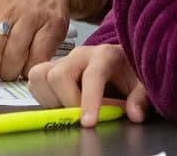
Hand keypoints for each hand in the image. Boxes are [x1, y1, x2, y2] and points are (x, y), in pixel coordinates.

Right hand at [28, 44, 148, 126]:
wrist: (120, 62)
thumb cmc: (129, 72)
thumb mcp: (142, 84)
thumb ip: (139, 99)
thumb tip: (134, 115)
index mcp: (103, 55)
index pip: (91, 76)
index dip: (89, 101)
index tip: (88, 123)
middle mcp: (79, 55)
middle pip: (58, 75)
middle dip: (67, 102)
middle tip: (81, 117)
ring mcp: (62, 60)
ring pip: (40, 76)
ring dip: (52, 99)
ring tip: (70, 108)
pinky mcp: (49, 67)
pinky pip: (34, 81)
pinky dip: (43, 96)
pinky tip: (60, 103)